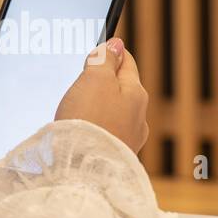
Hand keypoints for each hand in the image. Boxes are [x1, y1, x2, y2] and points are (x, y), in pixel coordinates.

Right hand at [55, 38, 149, 152]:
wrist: (83, 173)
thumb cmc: (88, 121)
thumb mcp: (94, 79)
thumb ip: (104, 59)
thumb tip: (116, 44)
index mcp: (137, 94)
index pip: (126, 62)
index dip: (110, 53)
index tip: (96, 52)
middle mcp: (139, 118)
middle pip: (121, 89)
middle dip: (103, 83)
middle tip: (82, 80)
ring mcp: (129, 140)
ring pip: (114, 114)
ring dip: (98, 108)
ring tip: (79, 110)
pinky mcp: (115, 158)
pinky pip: (106, 135)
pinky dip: (95, 129)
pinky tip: (83, 133)